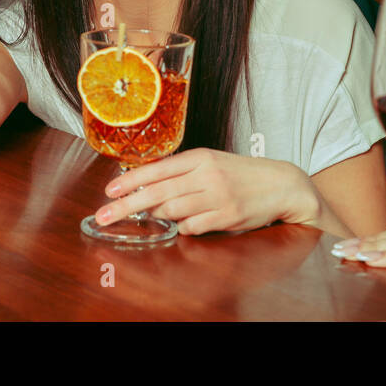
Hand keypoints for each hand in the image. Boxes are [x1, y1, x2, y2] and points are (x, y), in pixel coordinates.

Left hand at [94, 148, 312, 235]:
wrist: (281, 184)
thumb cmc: (242, 174)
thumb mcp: (212, 163)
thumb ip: (183, 173)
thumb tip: (147, 187)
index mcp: (200, 158)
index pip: (157, 169)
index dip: (130, 181)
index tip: (109, 191)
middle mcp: (206, 175)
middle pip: (157, 192)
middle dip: (126, 206)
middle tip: (104, 216)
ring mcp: (217, 196)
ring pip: (172, 210)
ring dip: (158, 217)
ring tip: (151, 218)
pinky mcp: (227, 217)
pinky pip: (192, 227)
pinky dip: (184, 227)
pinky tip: (186, 224)